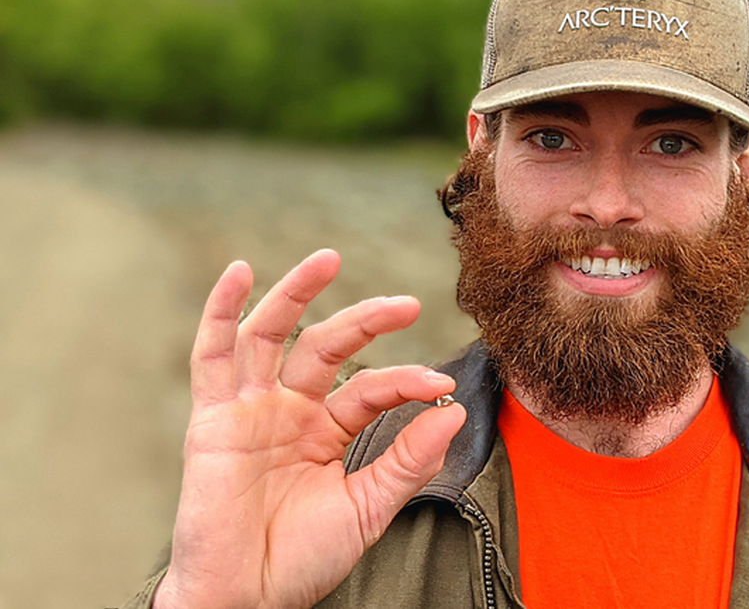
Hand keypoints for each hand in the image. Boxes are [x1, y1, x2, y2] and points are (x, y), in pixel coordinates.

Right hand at [153, 250, 466, 608]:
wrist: (247, 598)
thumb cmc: (304, 558)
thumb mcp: (370, 507)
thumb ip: (408, 458)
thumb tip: (453, 409)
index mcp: (327, 430)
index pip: (370, 386)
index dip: (405, 381)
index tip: (440, 382)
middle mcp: (289, 411)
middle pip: (326, 346)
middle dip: (364, 320)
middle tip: (407, 302)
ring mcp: (250, 410)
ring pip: (272, 336)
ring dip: (296, 293)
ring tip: (328, 258)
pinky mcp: (213, 419)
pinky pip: (211, 357)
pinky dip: (220, 312)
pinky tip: (240, 273)